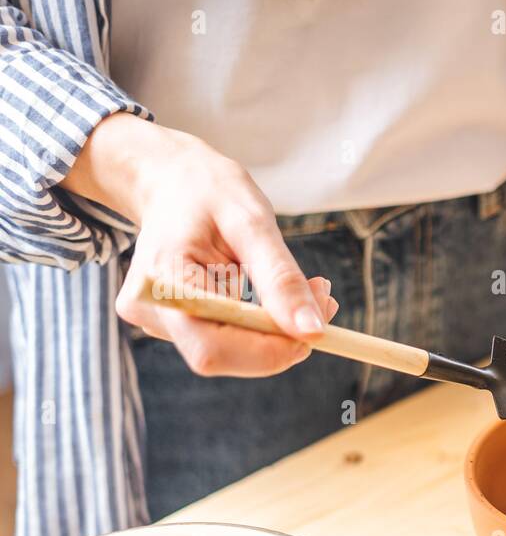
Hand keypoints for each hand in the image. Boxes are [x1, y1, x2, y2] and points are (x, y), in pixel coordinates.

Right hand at [63, 113, 335, 376]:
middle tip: (323, 298)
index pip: (213, 348)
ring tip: (306, 286)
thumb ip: (280, 278)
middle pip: (223, 355)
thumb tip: (312, 331)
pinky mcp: (177, 324)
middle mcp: (151, 310)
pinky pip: (229, 338)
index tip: (318, 327)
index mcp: (160, 281)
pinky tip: (277, 294)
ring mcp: (160, 321)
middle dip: (281, 337)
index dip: (270, 350)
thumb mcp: (252, 222)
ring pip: (231, 351)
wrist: (173, 180)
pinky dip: (264, 323)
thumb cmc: (208, 190)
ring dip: (278, 328)